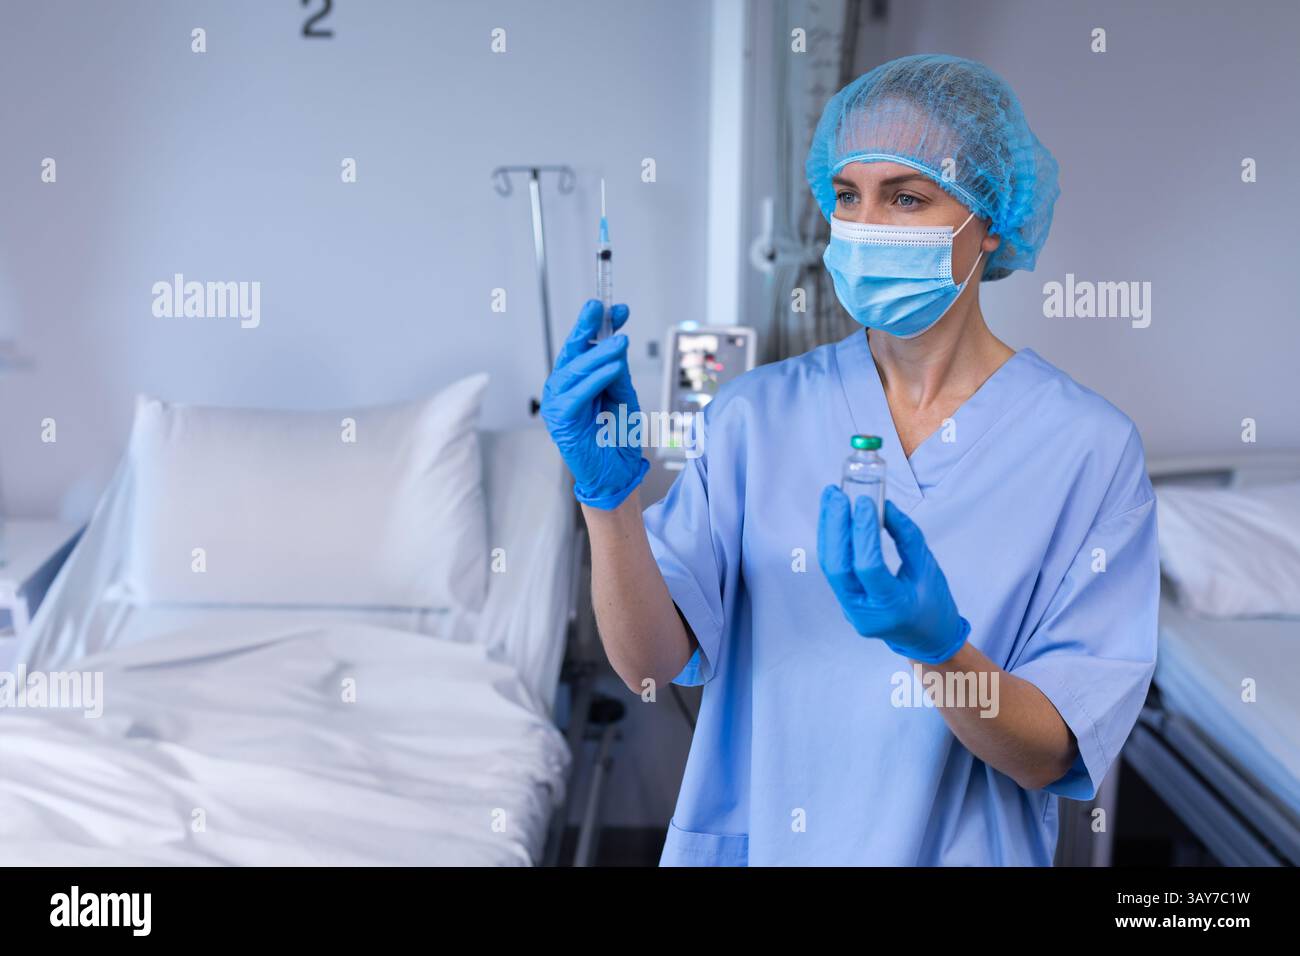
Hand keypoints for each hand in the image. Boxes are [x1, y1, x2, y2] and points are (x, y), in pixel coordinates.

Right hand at [540, 300, 648, 509]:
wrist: (615, 472)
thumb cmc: (617, 435)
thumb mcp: (622, 395)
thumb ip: (617, 372)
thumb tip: (616, 344)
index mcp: (576, 379)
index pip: (584, 345)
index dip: (598, 324)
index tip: (618, 308)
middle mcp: (563, 387)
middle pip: (573, 351)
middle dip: (589, 327)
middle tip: (606, 310)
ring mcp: (558, 402)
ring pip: (575, 369)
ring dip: (599, 354)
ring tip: (620, 341)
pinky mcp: (561, 419)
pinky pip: (577, 394)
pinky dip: (596, 379)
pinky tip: (612, 368)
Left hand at [817, 486, 969, 663]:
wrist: (928, 638)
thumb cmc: (934, 604)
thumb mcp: (928, 568)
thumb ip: (906, 536)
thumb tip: (884, 505)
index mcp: (893, 608)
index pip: (869, 567)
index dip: (863, 532)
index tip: (864, 501)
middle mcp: (865, 614)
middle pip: (838, 568)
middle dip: (834, 528)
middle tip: (836, 496)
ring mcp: (851, 610)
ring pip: (830, 567)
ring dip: (828, 530)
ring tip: (830, 498)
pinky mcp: (845, 602)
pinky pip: (833, 569)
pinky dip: (832, 541)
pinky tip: (832, 518)